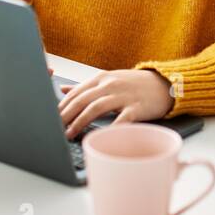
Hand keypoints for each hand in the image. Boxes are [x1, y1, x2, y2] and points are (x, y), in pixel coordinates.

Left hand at [57, 69, 174, 137]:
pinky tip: (100, 137)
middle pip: (82, 100)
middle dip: (65, 115)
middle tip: (53, 128)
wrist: (166, 83)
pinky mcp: (137, 107)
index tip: (49, 118)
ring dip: (80, 121)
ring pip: (96, 107)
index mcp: (102, 78)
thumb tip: (63, 90)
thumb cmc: (135, 85)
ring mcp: (124, 95)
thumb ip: (86, 86)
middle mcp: (111, 85)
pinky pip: (121, 119)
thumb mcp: (109, 80)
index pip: (76, 92)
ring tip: (69, 133)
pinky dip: (110, 128)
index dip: (61, 106)